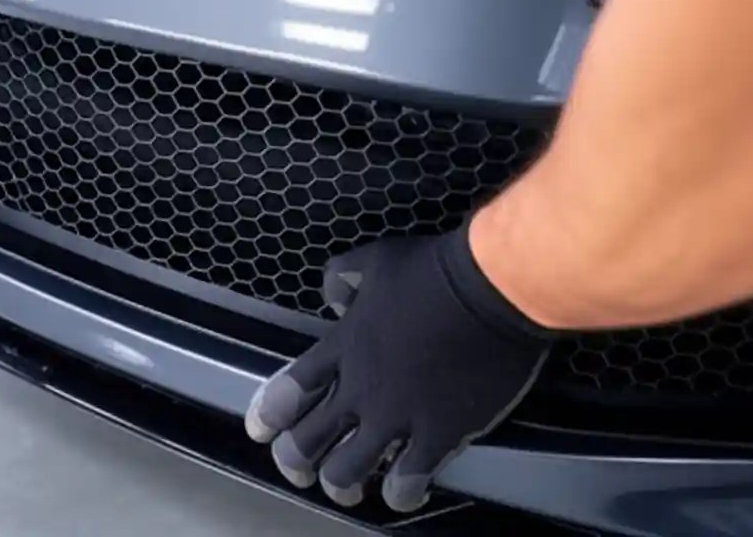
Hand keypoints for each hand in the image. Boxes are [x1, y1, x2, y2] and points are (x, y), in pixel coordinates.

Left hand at [244, 223, 551, 511]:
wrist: (491, 290)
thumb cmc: (434, 270)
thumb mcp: (375, 260)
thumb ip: (343, 279)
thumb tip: (333, 297)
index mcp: (342, 347)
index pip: (287, 391)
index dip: (268, 415)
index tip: (261, 431)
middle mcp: (360, 389)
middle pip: (306, 442)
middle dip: (295, 461)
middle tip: (300, 470)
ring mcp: (397, 416)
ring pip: (347, 472)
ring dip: (341, 485)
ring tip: (347, 488)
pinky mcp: (439, 434)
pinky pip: (406, 480)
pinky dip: (399, 493)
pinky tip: (402, 492)